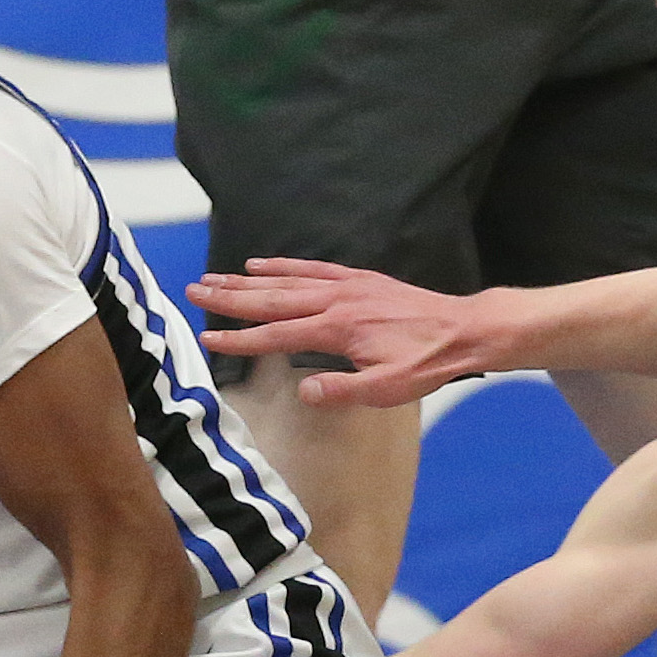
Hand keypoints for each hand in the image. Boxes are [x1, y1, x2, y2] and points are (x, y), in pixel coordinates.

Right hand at [189, 258, 484, 408]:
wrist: (464, 330)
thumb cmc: (428, 363)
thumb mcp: (388, 389)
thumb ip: (343, 392)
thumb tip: (303, 391)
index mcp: (338, 330)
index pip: (277, 336)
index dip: (240, 340)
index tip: (207, 338)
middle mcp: (336, 301)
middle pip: (272, 299)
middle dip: (229, 297)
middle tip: (192, 290)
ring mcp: (347, 286)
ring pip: (286, 281)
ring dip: (247, 279)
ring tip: (214, 277)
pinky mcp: (359, 279)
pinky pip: (312, 268)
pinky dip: (284, 265)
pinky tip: (262, 264)